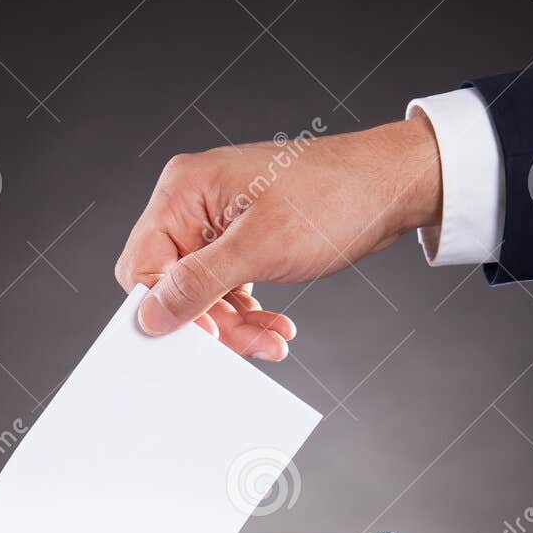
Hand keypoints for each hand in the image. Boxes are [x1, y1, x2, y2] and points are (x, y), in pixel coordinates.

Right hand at [114, 116, 441, 360]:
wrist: (389, 188)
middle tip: (246, 344)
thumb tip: (150, 315)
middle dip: (209, 321)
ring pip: (202, 295)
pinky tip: (274, 326)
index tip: (202, 338)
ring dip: (235, 325)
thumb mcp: (260, 249)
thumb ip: (197, 283)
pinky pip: (226, 290)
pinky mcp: (240, 240)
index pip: (143, 267)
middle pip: (172, 285)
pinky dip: (248, 314)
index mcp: (184, 191)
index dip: (168, 309)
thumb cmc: (333, 198)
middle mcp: (193, 203)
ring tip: (273, 338)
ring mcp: (216, 223)